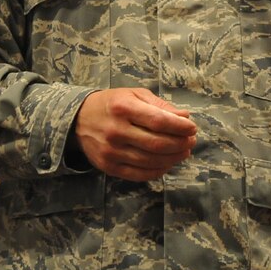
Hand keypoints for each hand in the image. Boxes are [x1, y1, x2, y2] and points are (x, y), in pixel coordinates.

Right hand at [73, 87, 197, 180]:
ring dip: (173, 158)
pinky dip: (158, 171)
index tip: (192, 127)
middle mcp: (116, 130)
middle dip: (180, 144)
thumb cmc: (112, 104)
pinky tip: (167, 164)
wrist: (78, 120)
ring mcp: (111, 151)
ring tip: (183, 152)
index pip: (158, 120)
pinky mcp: (108, 167)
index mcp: (123, 108)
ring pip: (151, 161)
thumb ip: (160, 106)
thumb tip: (185, 117)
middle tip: (191, 141)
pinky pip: (139, 174)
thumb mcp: (135, 95)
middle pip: (157, 143)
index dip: (179, 126)